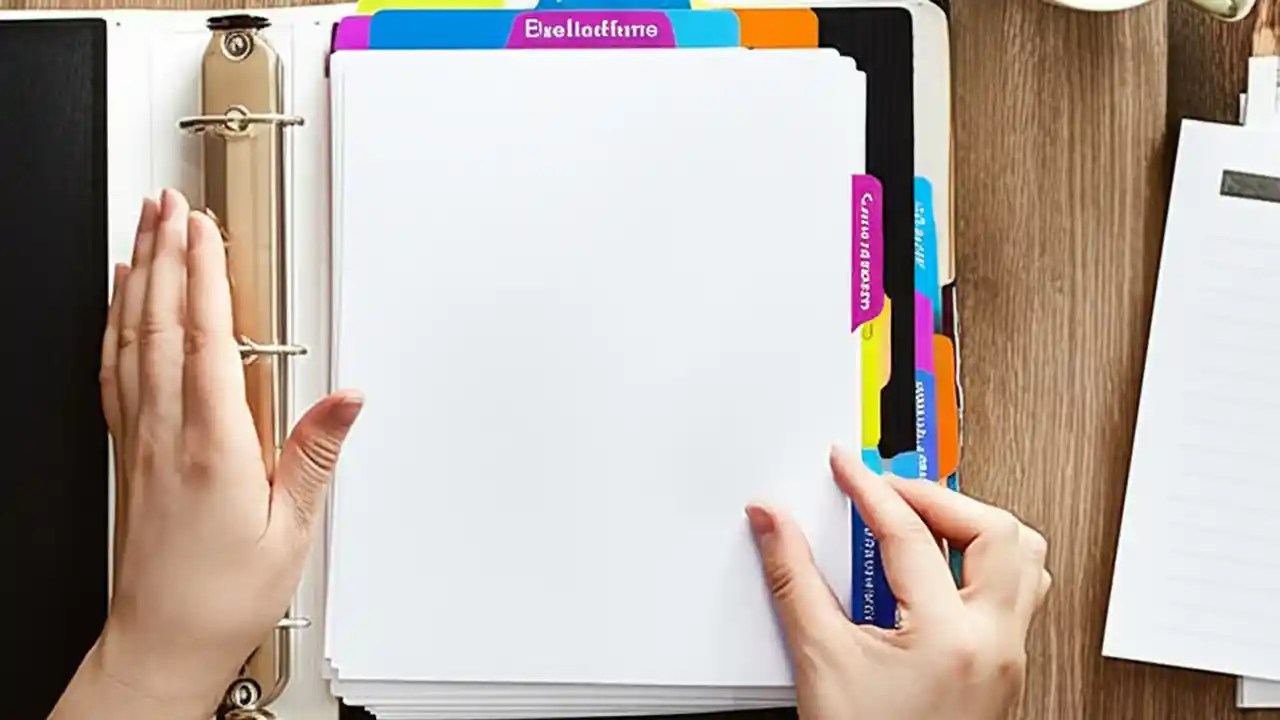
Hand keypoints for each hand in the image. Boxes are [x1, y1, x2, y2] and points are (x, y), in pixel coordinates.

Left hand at [51, 190, 363, 718]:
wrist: (161, 641)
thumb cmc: (224, 594)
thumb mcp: (293, 530)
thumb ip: (316, 453)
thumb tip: (347, 397)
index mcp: (213, 446)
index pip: (204, 337)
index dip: (203, 274)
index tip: (204, 227)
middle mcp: (166, 433)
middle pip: (160, 322)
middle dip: (165, 253)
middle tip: (169, 202)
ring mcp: (139, 438)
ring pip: (130, 337)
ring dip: (138, 275)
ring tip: (144, 228)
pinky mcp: (127, 450)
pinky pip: (114, 369)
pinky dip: (115, 322)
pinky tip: (120, 300)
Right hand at [747, 447, 1049, 719]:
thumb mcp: (821, 662)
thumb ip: (794, 580)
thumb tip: (771, 523)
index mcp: (951, 638)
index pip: (909, 533)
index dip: (869, 488)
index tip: (846, 465)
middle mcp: (995, 641)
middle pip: (995, 529)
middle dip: (939, 496)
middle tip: (890, 488)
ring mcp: (1009, 656)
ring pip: (1026, 559)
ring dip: (977, 525)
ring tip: (924, 517)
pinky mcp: (1007, 669)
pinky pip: (1022, 592)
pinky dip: (987, 562)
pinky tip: (945, 567)